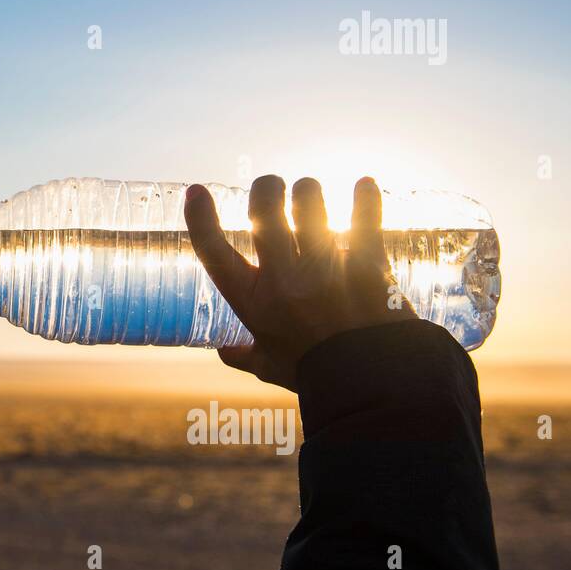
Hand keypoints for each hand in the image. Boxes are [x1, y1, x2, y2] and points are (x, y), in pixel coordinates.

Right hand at [182, 174, 416, 390]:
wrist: (374, 384)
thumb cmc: (317, 376)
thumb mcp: (272, 367)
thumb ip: (245, 356)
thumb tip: (224, 352)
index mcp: (254, 301)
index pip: (214, 252)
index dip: (200, 218)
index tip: (196, 190)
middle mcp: (283, 277)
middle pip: (264, 210)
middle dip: (266, 187)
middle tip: (272, 186)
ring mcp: (325, 266)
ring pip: (309, 201)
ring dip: (309, 190)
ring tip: (311, 192)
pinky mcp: (366, 262)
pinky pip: (364, 215)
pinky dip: (366, 196)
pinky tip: (364, 185)